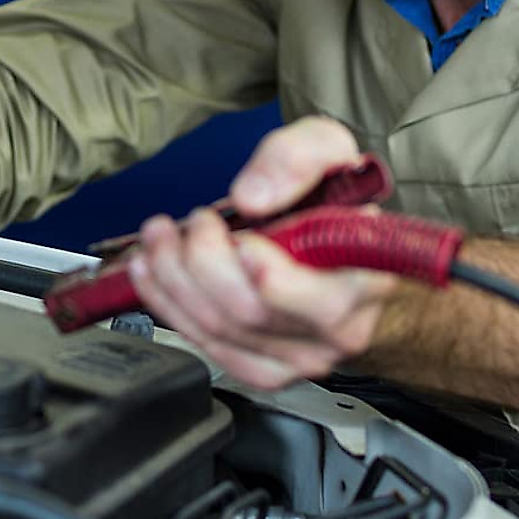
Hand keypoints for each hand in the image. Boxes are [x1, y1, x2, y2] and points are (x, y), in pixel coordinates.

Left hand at [127, 116, 397, 389]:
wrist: (343, 248)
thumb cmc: (339, 202)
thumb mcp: (332, 151)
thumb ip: (300, 157)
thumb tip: (251, 197)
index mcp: (366, 281)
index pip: (324, 303)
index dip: (274, 279)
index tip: (241, 242)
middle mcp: (337, 332)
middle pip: (251, 313)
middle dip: (203, 261)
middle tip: (196, 219)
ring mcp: (298, 357)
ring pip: (220, 330)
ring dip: (174, 279)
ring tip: (160, 237)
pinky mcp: (263, 367)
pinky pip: (208, 346)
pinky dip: (169, 306)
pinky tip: (152, 273)